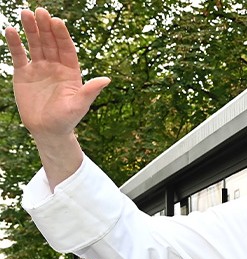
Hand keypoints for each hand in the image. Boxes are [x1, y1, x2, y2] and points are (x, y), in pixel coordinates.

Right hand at [4, 8, 109, 184]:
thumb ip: (90, 91)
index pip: (66, 48)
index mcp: (71, 71)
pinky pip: (18, 56)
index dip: (62, 35)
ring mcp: (39, 68)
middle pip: (50, 42)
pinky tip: (11, 31)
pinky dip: (15, 44)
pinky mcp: (23, 74)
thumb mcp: (79, 105)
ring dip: (30, 29)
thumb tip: (107, 79)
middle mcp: (55, 66)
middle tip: (40, 11)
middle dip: (45, 27)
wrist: (47, 131)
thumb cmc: (67, 119)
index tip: (57, 21)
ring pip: (35, 45)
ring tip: (25, 13)